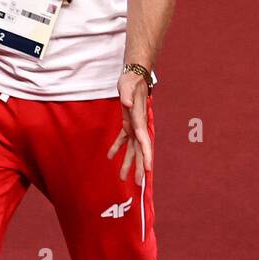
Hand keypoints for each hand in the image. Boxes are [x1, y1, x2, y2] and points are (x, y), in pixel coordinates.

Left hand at [107, 69, 152, 185]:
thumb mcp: (128, 86)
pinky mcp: (128, 123)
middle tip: (138, 183)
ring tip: (123, 177)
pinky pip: (123, 139)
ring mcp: (134, 126)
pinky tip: (111, 156)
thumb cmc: (132, 81)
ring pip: (133, 148)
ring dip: (128, 162)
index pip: (144, 141)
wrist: (134, 76)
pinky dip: (117, 148)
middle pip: (141, 150)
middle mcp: (139, 126)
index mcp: (140, 120)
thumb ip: (127, 96)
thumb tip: (127, 104)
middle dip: (139, 166)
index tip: (148, 169)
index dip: (146, 156)